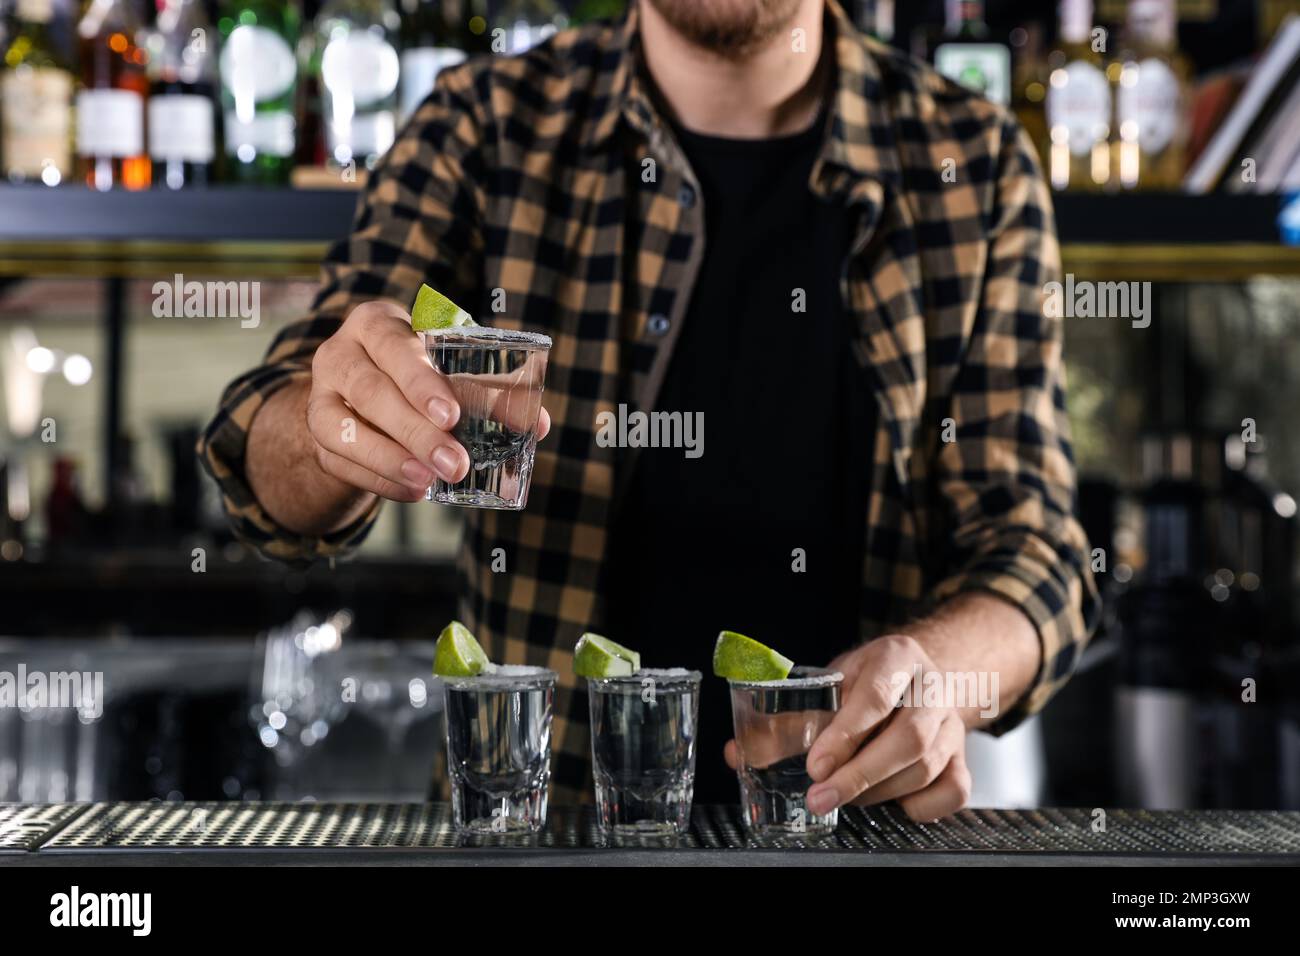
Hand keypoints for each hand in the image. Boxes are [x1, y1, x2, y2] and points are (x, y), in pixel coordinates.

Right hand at [306, 301, 550, 500]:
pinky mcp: (316, 434)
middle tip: (455, 463)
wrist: (364, 395)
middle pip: (370, 391)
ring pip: (341, 428)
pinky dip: (377, 480)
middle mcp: (339, 353)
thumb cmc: (419, 374)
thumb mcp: (452, 372)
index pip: (394, 346)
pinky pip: (339, 461)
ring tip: (430, 482)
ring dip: (390, 459)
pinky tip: (412, 491)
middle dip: (415, 431)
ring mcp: (320, 394)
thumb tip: (536, 423)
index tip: (452, 416)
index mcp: (377, 324)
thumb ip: (491, 392)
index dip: (421, 382)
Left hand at [805, 634, 971, 822]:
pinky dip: (918, 805)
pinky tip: (889, 799)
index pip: (876, 696)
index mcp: (897, 656)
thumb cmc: (864, 684)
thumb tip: (744, 754)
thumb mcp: (828, 685)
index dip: (844, 736)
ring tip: (841, 794)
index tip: (816, 766)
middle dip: (861, 775)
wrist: (912, 681)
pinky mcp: (964, 756)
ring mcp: (954, 723)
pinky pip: (953, 791)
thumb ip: (790, 720)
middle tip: (821, 797)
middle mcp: (934, 687)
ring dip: (877, 791)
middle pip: (909, 739)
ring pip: (926, 768)